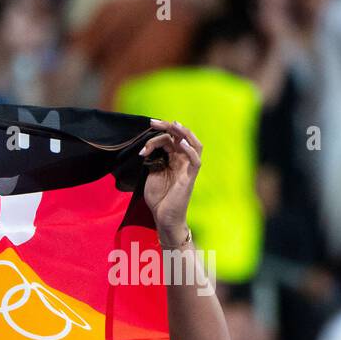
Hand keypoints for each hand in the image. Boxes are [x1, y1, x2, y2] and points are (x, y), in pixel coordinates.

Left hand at [140, 119, 200, 241]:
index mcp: (173, 159)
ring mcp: (188, 168)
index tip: (144, 137)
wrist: (164, 217)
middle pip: (181, 137)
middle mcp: (183, 160)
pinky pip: (196, 160)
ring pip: (193, 144)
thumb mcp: (151, 175)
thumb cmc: (159, 198)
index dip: (156, 136)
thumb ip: (153, 160)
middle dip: (168, 127)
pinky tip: (181, 144)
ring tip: (173, 124)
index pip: (169, 139)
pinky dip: (190, 150)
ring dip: (183, 133)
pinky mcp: (191, 177)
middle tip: (153, 122)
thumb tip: (149, 148)